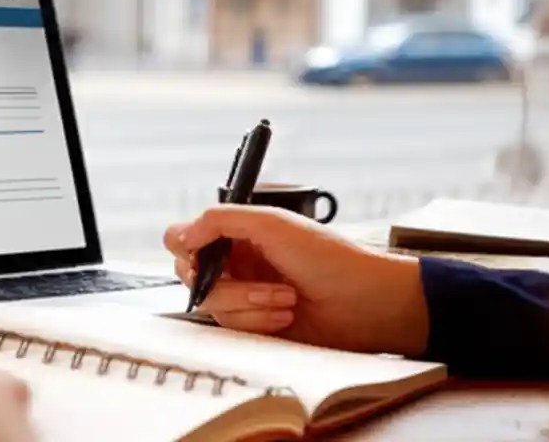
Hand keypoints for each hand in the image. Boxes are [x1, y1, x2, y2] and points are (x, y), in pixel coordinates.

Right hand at [165, 206, 429, 356]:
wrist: (366, 304)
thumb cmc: (329, 258)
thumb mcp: (273, 224)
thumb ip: (221, 220)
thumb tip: (181, 235)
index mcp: (237, 232)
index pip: (185, 237)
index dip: (186, 247)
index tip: (201, 256)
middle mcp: (235, 262)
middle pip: (190, 275)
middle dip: (224, 283)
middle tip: (250, 282)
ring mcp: (243, 295)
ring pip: (211, 305)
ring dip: (248, 303)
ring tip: (285, 298)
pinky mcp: (254, 325)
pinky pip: (232, 328)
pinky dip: (258, 320)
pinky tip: (286, 316)